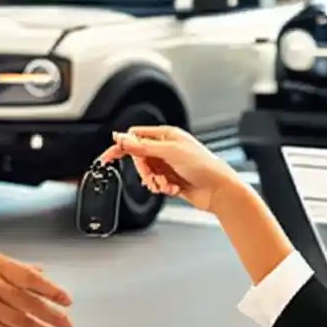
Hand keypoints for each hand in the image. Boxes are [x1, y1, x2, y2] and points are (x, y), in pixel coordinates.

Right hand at [98, 126, 242, 212]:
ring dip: (154, 181)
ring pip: (147, 174)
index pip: (136, 136)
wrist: (218, 190)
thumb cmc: (203, 166)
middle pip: (139, 158)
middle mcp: (167, 149)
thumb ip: (143, 146)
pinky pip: (156, 184)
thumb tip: (123, 138)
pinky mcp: (171, 180)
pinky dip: (162, 188)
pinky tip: (174, 189)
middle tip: (152, 176)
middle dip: (144, 170)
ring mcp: (169, 165)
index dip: (122, 146)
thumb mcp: (170, 152)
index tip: (107, 157)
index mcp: (167, 135)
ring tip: (166, 184)